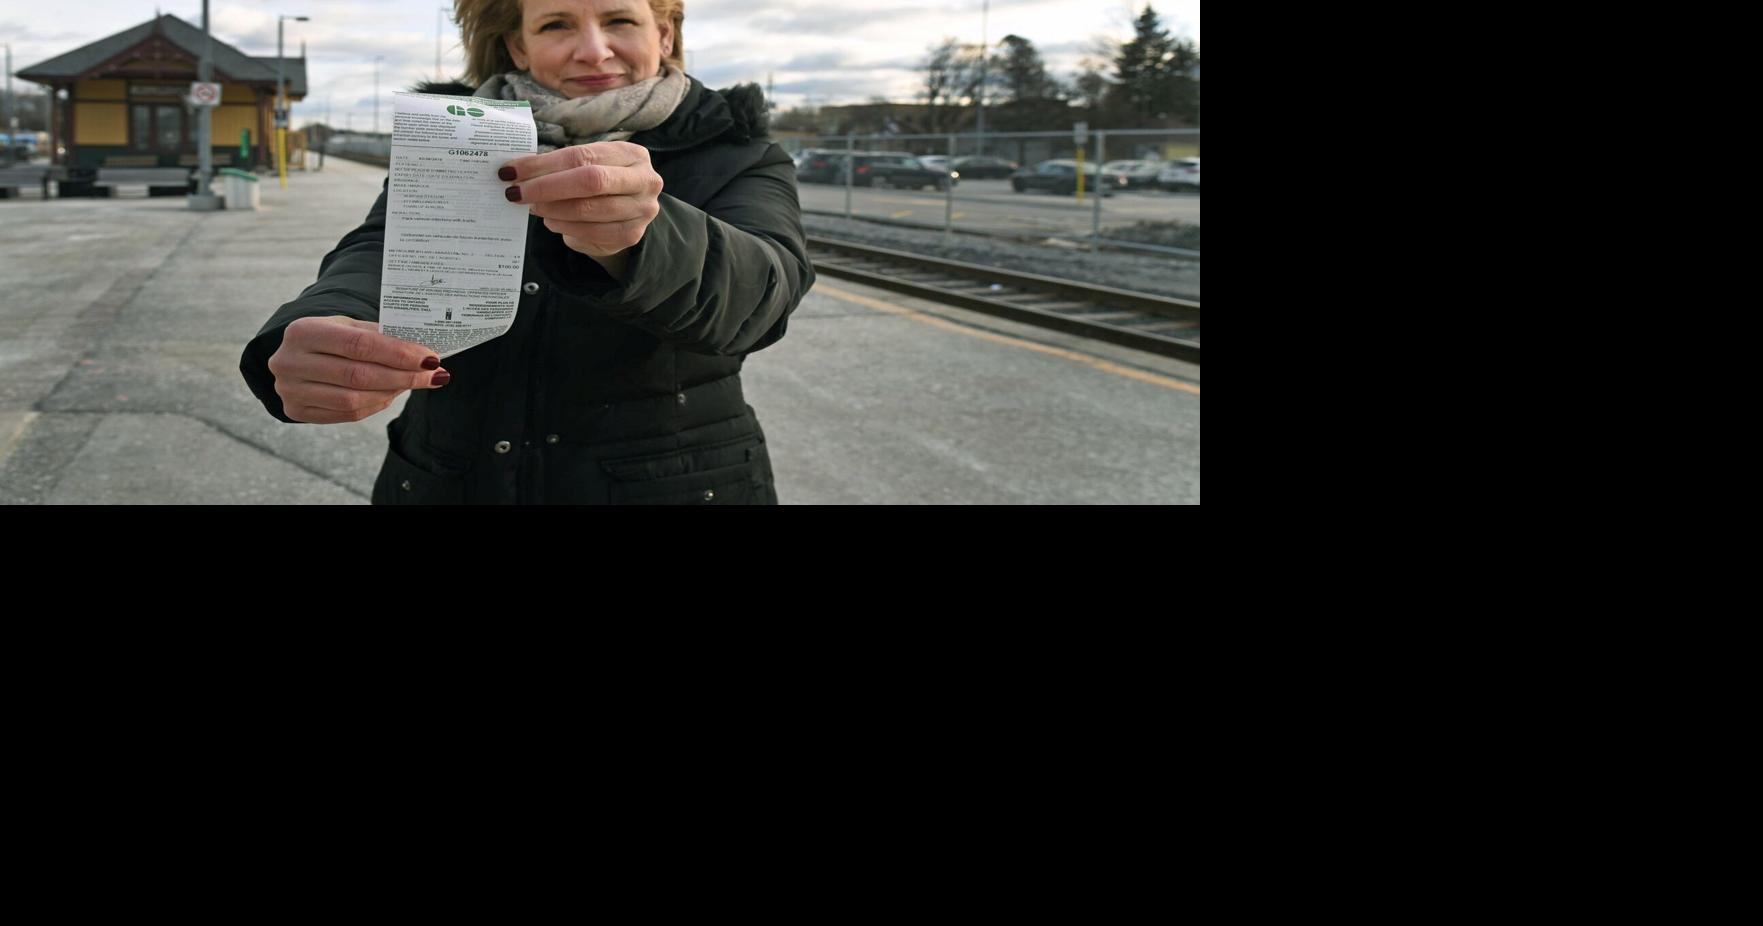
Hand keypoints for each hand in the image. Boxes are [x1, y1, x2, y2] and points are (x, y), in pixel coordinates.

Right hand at [268, 316, 447, 423]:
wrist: (293, 358)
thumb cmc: (328, 339)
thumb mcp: (347, 327)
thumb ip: (380, 337)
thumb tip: (425, 354)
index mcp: (303, 332)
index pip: (359, 345)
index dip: (398, 353)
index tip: (430, 358)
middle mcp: (290, 362)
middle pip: (359, 375)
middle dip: (403, 376)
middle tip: (433, 374)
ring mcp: (291, 390)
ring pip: (354, 399)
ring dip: (393, 392)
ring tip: (415, 383)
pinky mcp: (297, 411)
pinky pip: (348, 414)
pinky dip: (377, 405)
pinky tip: (393, 394)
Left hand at [501, 142, 663, 263]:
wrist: (629, 213)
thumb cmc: (602, 183)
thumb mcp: (588, 166)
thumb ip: (560, 165)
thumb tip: (516, 170)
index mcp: (632, 154)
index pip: (581, 156)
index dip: (544, 164)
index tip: (513, 171)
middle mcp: (644, 180)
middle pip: (589, 181)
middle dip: (546, 187)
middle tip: (517, 193)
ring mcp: (642, 210)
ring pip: (588, 210)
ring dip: (552, 209)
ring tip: (534, 207)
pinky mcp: (632, 235)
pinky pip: (591, 232)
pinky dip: (565, 227)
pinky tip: (551, 221)